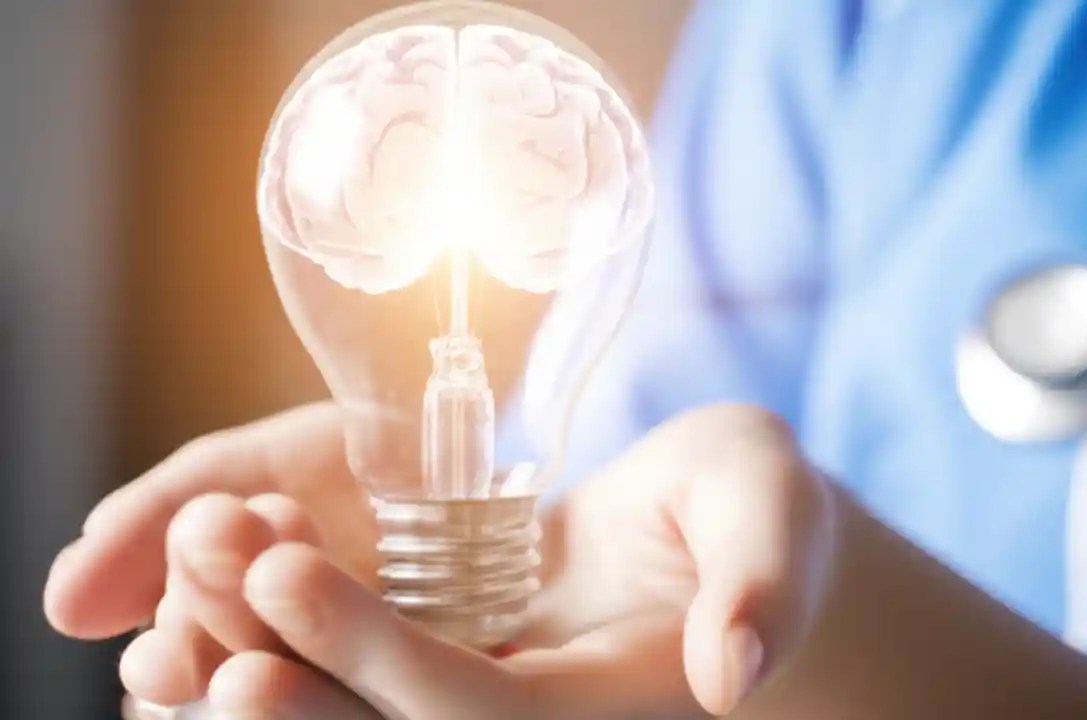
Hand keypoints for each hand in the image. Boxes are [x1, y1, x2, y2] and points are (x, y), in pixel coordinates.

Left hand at [45, 403, 842, 718]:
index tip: (284, 568)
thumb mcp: (772, 514)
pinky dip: (272, 627)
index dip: (380, 657)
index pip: (483, 712)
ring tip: (187, 555)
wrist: (705, 535)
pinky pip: (342, 668)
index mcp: (611, 709)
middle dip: (286, 672)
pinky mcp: (441, 663)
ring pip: (350, 709)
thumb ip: (764, 583)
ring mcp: (481, 697)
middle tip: (198, 577)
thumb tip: (735, 673)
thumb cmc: (748, 508)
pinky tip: (213, 558)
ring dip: (255, 648)